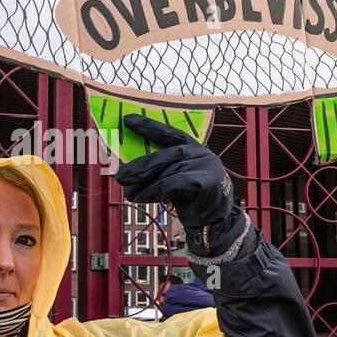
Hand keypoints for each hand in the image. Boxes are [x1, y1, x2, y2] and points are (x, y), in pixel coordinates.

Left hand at [114, 115, 238, 249]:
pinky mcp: (202, 182)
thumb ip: (161, 168)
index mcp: (190, 145)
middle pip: (161, 156)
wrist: (216, 215)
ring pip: (164, 173)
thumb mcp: (178, 174)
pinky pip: (171, 185)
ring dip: (143, 185)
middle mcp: (195, 152)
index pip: (167, 132)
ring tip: (130, 194)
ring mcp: (200, 165)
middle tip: (120, 177)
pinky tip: (143, 197)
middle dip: (138, 167)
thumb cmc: (192, 192)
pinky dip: (154, 192)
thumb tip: (129, 170)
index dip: (148, 126)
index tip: (127, 120)